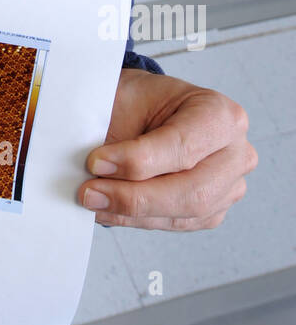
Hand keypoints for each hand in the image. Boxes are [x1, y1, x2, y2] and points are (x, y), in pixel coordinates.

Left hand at [78, 68, 257, 229]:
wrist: (148, 110)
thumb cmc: (142, 101)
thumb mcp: (126, 99)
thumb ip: (115, 134)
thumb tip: (93, 171)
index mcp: (220, 113)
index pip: (183, 146)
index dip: (137, 160)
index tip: (96, 162)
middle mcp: (235, 152)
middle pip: (191, 190)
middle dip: (134, 196)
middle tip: (89, 192)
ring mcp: (229, 186)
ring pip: (182, 214)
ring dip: (131, 212)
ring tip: (94, 201)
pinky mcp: (212, 211)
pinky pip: (175, 224)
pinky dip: (137, 219)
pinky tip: (109, 209)